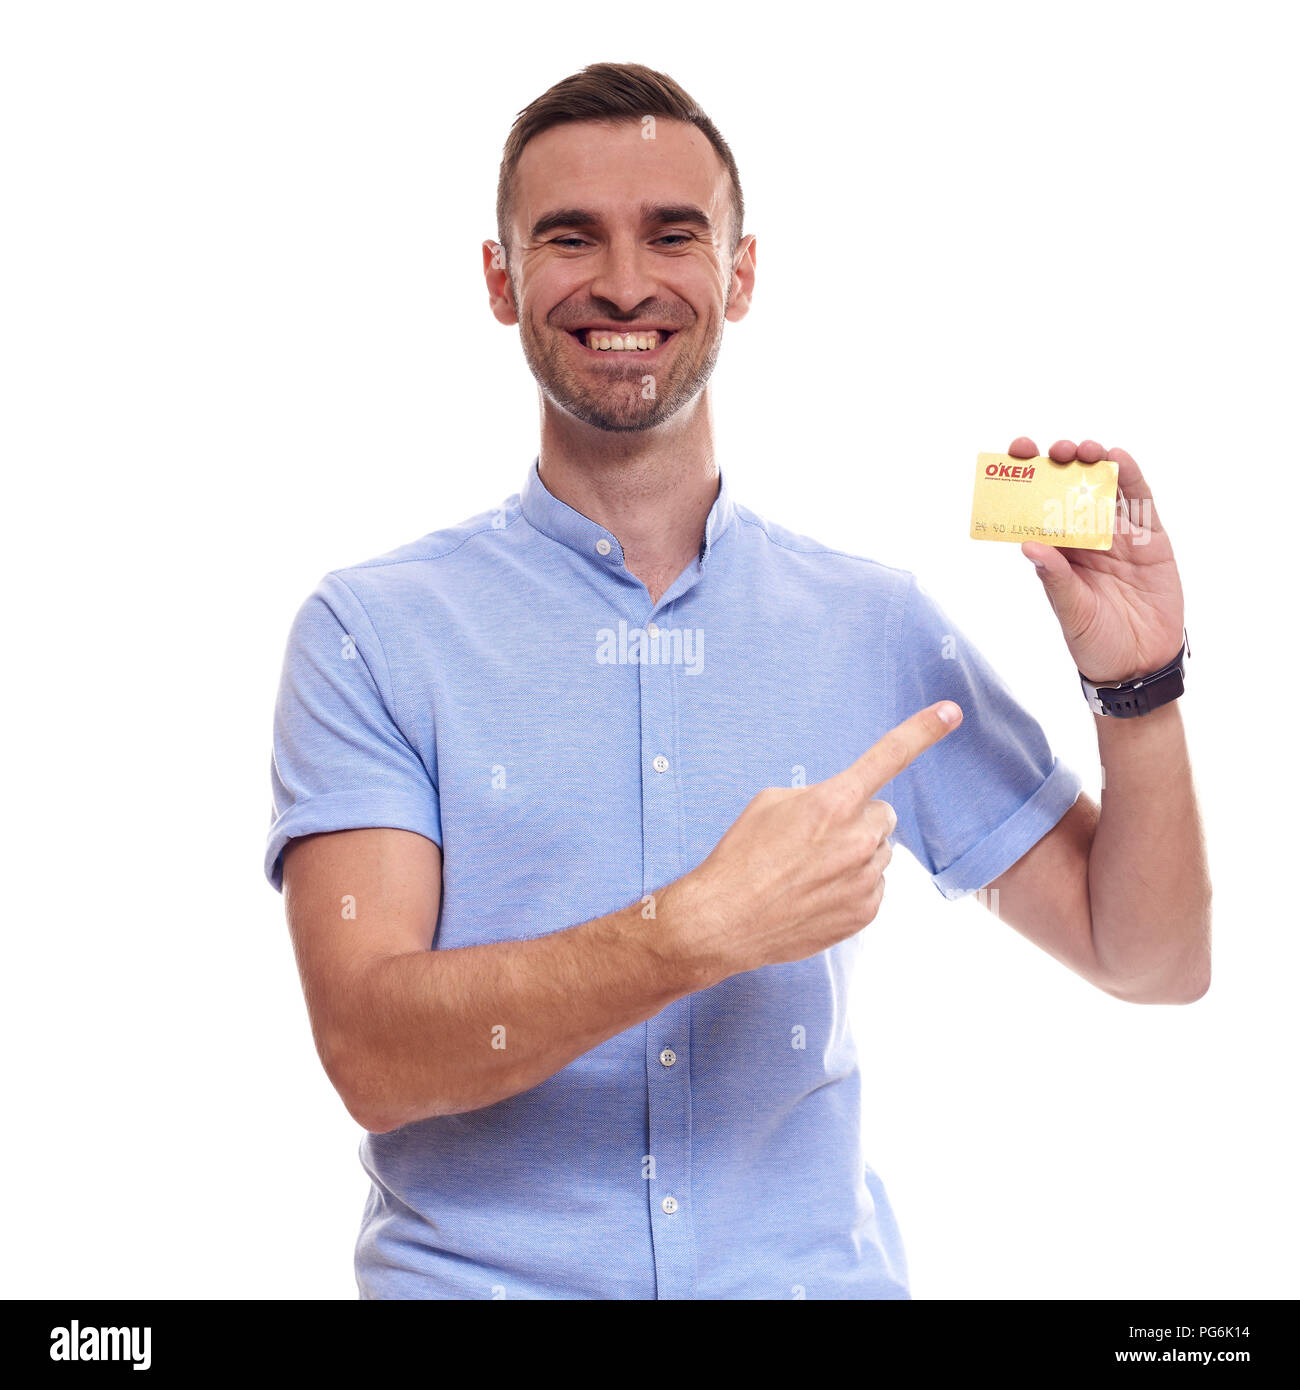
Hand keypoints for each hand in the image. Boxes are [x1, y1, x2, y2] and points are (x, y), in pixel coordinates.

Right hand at [666, 700, 961, 983]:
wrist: (724, 920)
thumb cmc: (741, 856)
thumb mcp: (771, 804)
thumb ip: (818, 796)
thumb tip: (841, 807)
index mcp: (834, 802)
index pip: (888, 756)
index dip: (922, 731)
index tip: (950, 712)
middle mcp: (858, 839)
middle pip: (881, 814)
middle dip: (858, 821)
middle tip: (818, 839)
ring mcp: (865, 879)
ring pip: (878, 853)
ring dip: (855, 856)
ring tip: (810, 872)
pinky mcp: (865, 912)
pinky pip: (873, 887)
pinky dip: (851, 887)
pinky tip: (816, 894)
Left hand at [1010, 436, 1184, 683]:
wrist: (1140, 666)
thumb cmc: (1096, 643)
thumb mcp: (1072, 613)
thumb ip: (1056, 579)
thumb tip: (1028, 546)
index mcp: (1060, 553)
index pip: (1038, 509)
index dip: (1027, 481)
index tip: (1015, 457)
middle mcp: (1087, 539)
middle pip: (1071, 491)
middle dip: (1060, 465)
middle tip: (1052, 451)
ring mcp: (1120, 537)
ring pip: (1105, 490)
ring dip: (1094, 464)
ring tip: (1084, 449)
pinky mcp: (1151, 541)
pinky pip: (1141, 503)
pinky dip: (1131, 478)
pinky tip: (1118, 459)